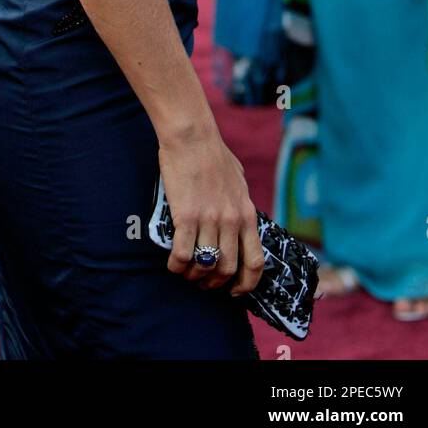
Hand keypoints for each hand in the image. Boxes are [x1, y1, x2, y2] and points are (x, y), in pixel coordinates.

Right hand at [158, 126, 263, 293]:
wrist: (193, 137)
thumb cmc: (213, 153)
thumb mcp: (239, 179)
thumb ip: (241, 201)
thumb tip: (241, 214)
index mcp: (247, 213)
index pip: (255, 262)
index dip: (246, 284)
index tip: (234, 290)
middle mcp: (232, 221)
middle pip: (227, 269)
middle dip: (214, 282)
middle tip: (203, 280)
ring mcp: (210, 220)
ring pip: (205, 265)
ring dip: (194, 276)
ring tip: (186, 272)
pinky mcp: (187, 216)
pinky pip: (182, 254)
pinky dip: (177, 266)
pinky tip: (172, 264)